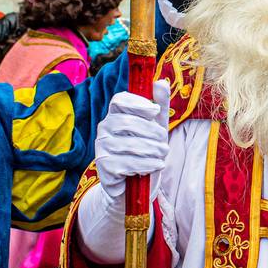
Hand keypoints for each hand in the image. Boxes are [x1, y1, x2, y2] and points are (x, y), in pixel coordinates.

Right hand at [94, 80, 171, 200]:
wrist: (133, 186)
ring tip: (163, 155)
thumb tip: (160, 82)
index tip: (155, 111)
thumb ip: (160, 105)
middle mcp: (104, 128)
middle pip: (126, 122)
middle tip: (165, 143)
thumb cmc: (145, 151)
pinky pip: (127, 163)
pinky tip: (156, 166)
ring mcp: (102, 147)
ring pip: (129, 144)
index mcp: (115, 114)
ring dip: (152, 150)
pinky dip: (147, 165)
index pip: (118, 100)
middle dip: (151, 132)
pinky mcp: (104, 166)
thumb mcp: (157, 126)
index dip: (137, 103)